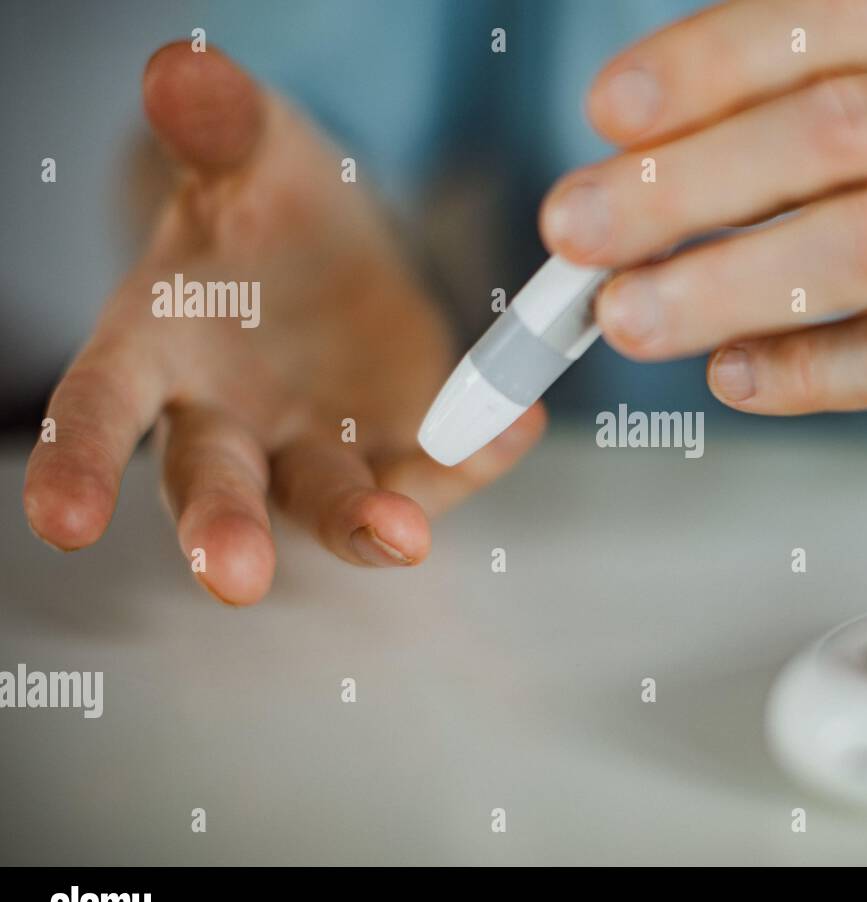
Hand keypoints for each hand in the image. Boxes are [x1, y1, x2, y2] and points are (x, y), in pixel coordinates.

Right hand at [24, 42, 545, 604]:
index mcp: (156, 352)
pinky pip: (437, 465)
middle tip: (235, 576)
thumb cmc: (260, 208)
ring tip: (403, 533)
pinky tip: (517, 422)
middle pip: (215, 486)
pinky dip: (474, 454)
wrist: (336, 247)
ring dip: (363, 523)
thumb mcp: (245, 153)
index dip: (77, 464)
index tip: (62, 521)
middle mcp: (228, 422)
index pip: (100, 412)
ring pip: (331, 503)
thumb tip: (180, 73)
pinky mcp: (402, 449)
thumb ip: (217, 126)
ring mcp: (319, 447)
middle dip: (222, 529)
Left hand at [541, 0, 866, 434]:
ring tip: (632, 315)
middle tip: (581, 234)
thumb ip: (777, 109)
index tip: (609, 116)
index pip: (834, 15)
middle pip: (841, 130)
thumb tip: (628, 156)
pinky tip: (734, 374)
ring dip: (730, 283)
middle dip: (688, 186)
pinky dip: (810, 368)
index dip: (709, 62)